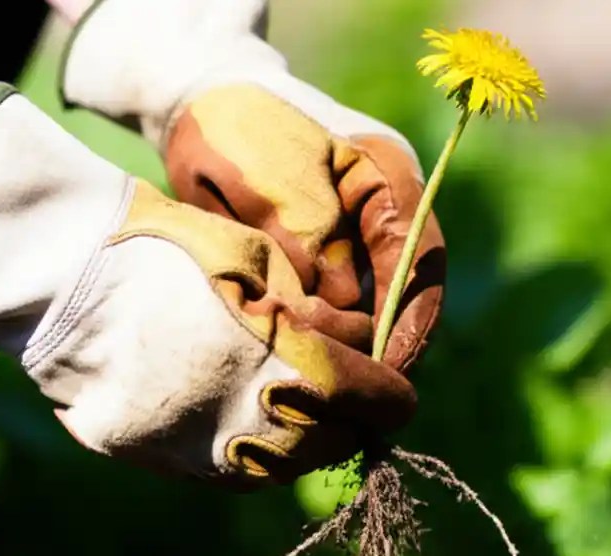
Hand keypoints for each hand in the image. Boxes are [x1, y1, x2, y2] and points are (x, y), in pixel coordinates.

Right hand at [0, 83, 415, 487]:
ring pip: (280, 469)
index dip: (392, 393)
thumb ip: (319, 320)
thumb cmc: (171, 250)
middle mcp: (255, 426)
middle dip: (350, 421)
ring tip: (299, 413)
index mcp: (293, 369)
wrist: (65, 274)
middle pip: (332, 442)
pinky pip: (223, 471)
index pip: (375, 399)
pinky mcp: (158, 459)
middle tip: (352, 402)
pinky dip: (248, 452)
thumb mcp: (261, 266)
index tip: (394, 388)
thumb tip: (355, 352)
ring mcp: (202, 452)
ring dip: (302, 444)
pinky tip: (245, 423)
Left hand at [59, 0, 445, 371]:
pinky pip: (326, 313)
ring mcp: (349, 241)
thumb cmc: (234, 128)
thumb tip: (344, 313)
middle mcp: (380, 216)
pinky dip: (314, 340)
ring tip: (322, 391)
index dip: (412, 321)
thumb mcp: (273, 181)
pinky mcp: (314, 264)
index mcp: (388, 181)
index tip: (392, 369)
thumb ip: (312, 244)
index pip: (422, 261)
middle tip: (356, 399)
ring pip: (363, 312)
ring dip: (345, 349)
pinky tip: (296, 370)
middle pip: (401, 296)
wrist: (188, 101)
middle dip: (381, 347)